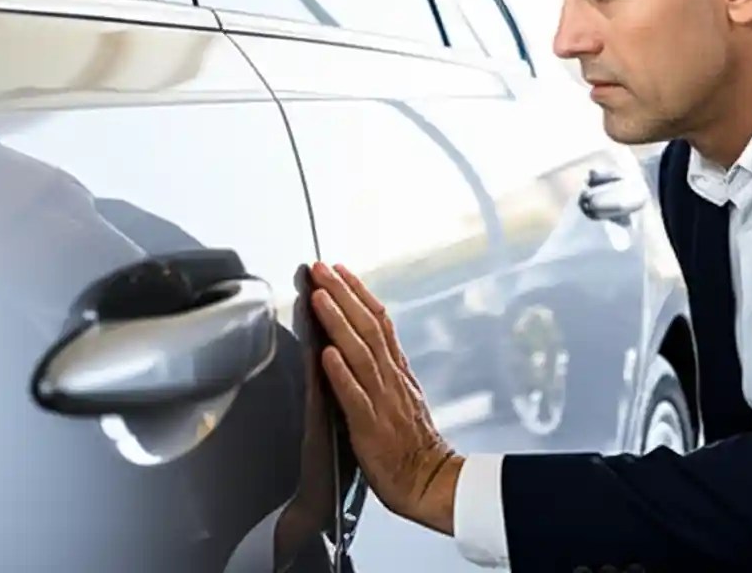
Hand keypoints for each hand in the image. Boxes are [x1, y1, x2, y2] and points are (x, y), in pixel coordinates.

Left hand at [308, 262, 463, 535]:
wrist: (431, 484)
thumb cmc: (413, 446)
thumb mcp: (405, 396)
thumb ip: (388, 370)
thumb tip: (372, 342)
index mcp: (398, 372)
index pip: (379, 322)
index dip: (358, 293)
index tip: (339, 269)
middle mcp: (391, 380)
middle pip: (367, 327)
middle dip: (343, 294)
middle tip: (321, 267)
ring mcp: (382, 401)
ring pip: (359, 353)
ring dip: (338, 322)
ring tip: (320, 297)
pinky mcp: (371, 427)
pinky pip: (354, 396)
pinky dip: (341, 373)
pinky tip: (326, 353)